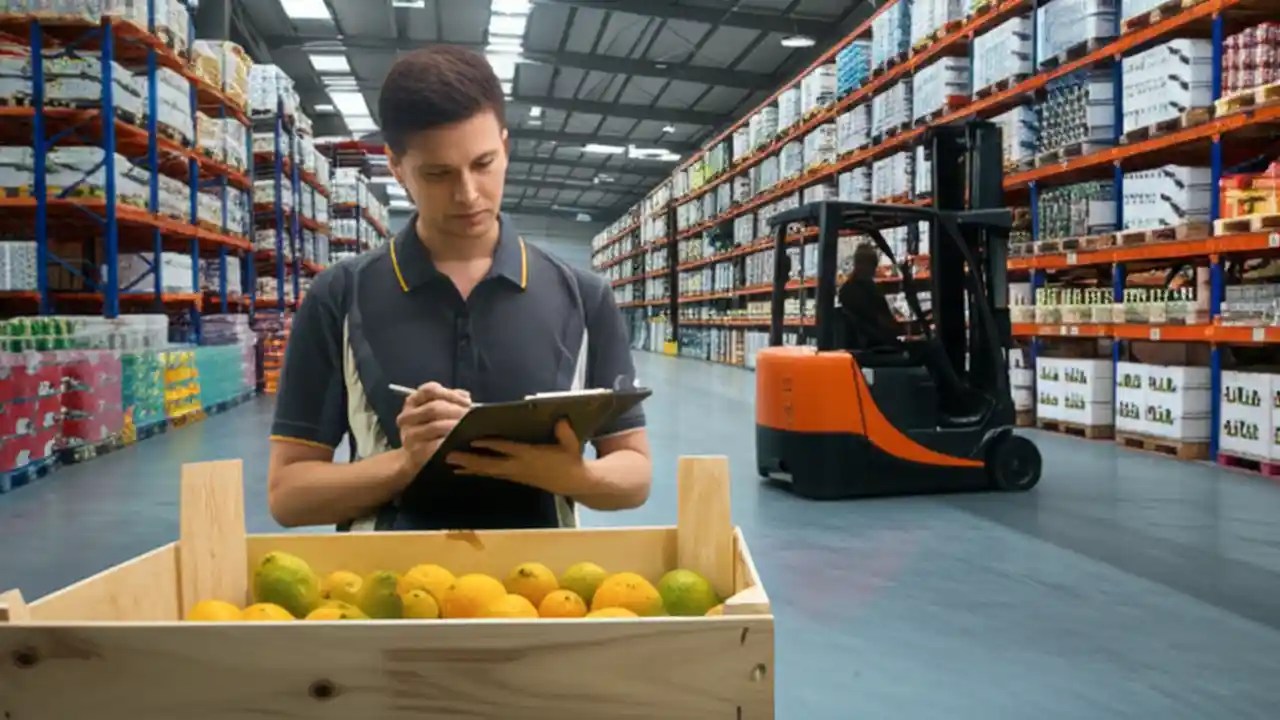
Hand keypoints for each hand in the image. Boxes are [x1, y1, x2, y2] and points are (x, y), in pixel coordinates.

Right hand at [396, 382, 471, 476]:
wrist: (416, 457)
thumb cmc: (432, 429)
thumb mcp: (438, 411)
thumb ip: (452, 400)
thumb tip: (465, 397)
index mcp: (413, 401)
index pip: (430, 390)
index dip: (450, 394)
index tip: (467, 402)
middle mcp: (407, 416)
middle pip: (434, 408)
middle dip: (457, 411)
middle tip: (473, 417)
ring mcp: (410, 434)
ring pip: (436, 426)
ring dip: (456, 427)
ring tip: (470, 429)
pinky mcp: (416, 451)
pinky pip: (436, 445)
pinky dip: (450, 442)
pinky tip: (460, 442)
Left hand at [446, 419, 593, 495]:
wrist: (573, 482)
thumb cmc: (570, 459)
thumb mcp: (572, 445)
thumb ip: (565, 433)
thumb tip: (561, 419)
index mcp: (531, 455)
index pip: (508, 449)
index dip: (491, 445)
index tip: (474, 440)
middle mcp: (519, 466)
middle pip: (491, 464)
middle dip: (470, 460)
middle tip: (450, 455)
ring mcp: (515, 474)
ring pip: (488, 471)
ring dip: (468, 468)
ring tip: (449, 463)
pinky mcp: (514, 477)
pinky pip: (491, 475)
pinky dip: (476, 472)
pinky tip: (462, 470)